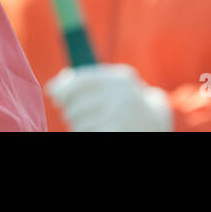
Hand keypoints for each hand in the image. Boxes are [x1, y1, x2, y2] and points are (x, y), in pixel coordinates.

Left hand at [45, 63, 172, 131]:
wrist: (157, 123)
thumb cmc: (125, 100)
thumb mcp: (112, 84)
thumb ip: (85, 80)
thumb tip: (53, 88)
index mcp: (119, 79)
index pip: (80, 81)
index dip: (62, 88)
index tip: (53, 94)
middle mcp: (122, 96)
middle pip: (76, 105)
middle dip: (71, 110)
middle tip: (74, 113)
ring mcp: (122, 116)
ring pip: (80, 123)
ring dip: (77, 124)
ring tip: (87, 122)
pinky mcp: (118, 131)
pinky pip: (87, 132)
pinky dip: (84, 131)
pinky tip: (91, 128)